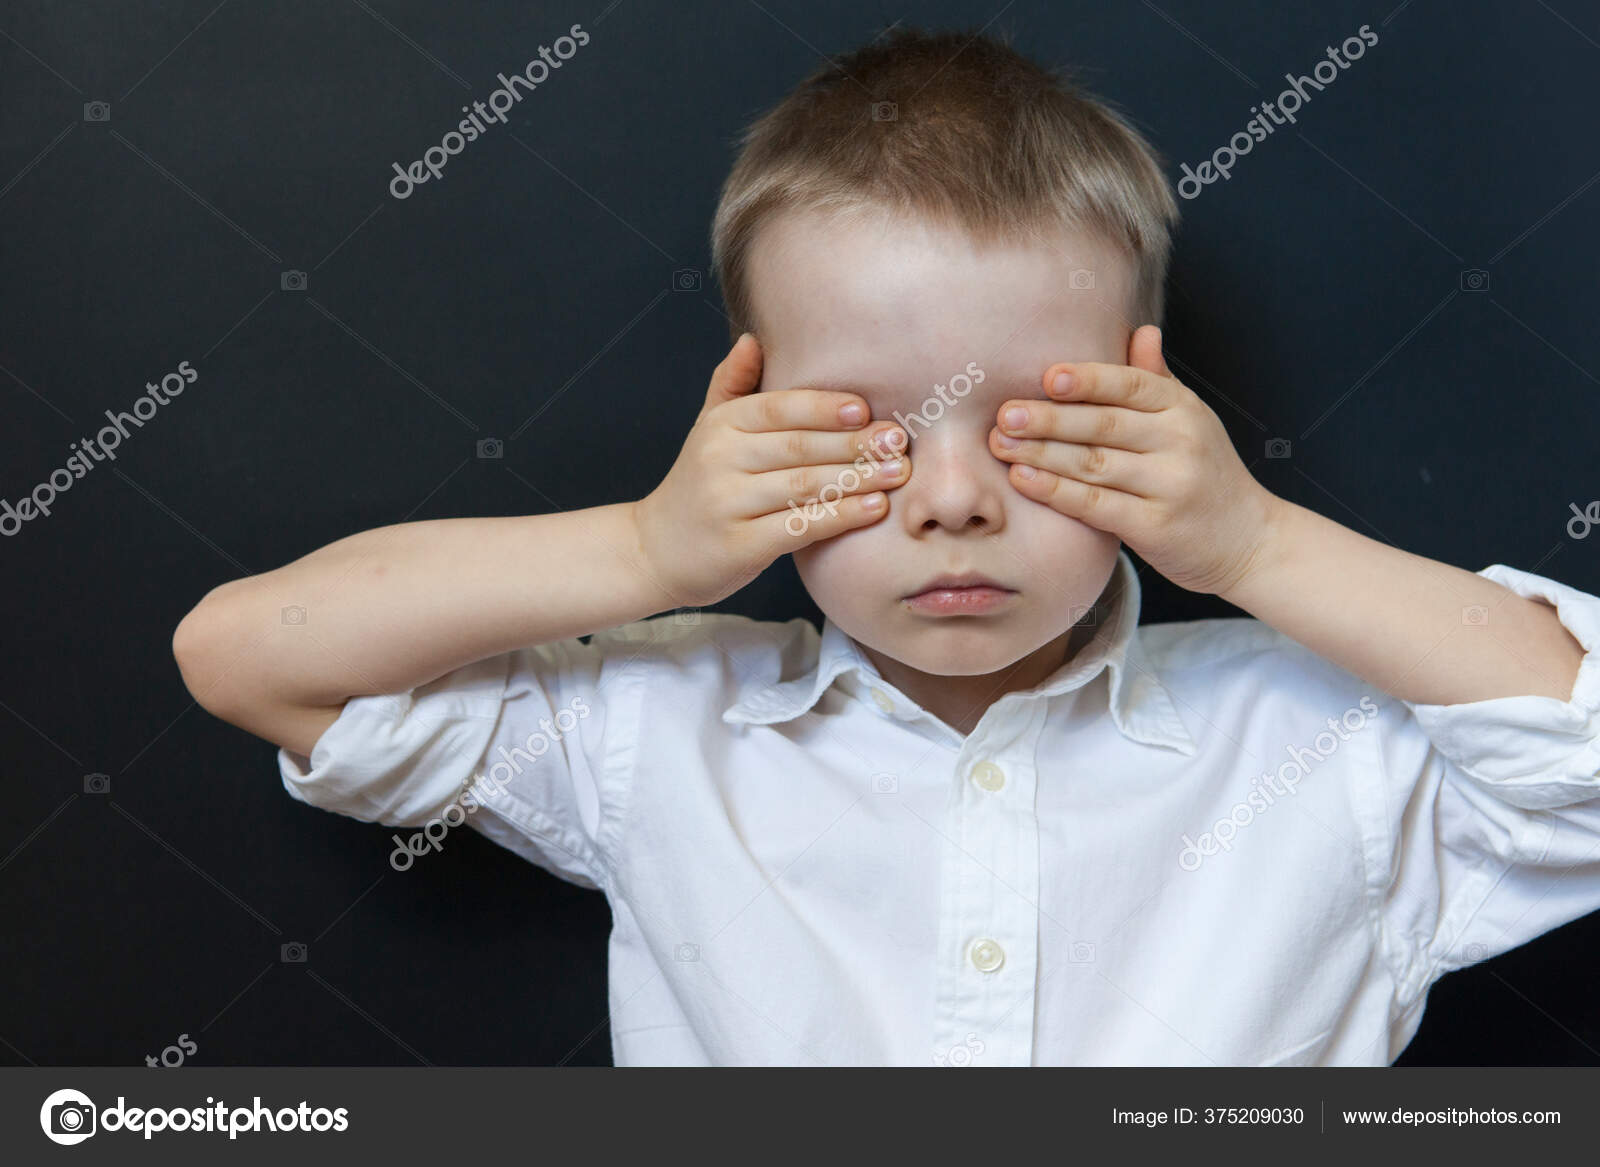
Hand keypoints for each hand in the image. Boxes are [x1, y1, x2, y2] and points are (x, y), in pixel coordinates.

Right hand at [632, 333, 909, 607]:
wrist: (655, 551)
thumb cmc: (698, 487)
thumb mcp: (707, 430)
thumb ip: (732, 385)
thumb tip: (752, 338)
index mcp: (720, 426)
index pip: (778, 408)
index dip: (823, 407)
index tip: (867, 409)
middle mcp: (720, 460)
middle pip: (798, 447)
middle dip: (853, 443)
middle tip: (898, 442)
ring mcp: (728, 504)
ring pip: (802, 486)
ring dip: (856, 479)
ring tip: (896, 473)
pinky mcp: (739, 546)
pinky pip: (799, 527)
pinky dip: (839, 517)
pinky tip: (872, 509)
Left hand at [987, 325, 1281, 596]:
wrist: (1249, 541)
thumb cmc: (1205, 476)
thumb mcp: (1190, 421)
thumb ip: (1157, 381)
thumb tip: (1142, 330)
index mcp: (1183, 408)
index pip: (1130, 385)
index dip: (1087, 379)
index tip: (1045, 376)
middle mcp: (1180, 442)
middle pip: (1103, 424)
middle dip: (1048, 419)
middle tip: (1005, 414)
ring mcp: (1169, 485)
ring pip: (1093, 464)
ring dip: (1041, 453)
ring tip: (1001, 444)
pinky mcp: (1155, 527)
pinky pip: (1095, 504)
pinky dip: (1055, 491)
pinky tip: (1024, 479)